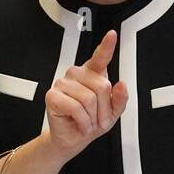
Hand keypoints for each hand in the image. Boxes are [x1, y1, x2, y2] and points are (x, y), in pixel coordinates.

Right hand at [44, 30, 128, 161]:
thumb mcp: (112, 114)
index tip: (112, 34)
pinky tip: (79, 122)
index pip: (100, 57)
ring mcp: (63, 83)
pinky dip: (82, 120)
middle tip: (97, 118)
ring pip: (89, 98)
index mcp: (92, 74)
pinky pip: (76, 107)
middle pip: (102, 86)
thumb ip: (120, 99)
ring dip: (92, 117)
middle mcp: (77, 75)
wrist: (73, 139)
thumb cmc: (90, 123)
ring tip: (87, 121)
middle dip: (103, 108)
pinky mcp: (53, 95)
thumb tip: (121, 85)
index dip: (107, 46)